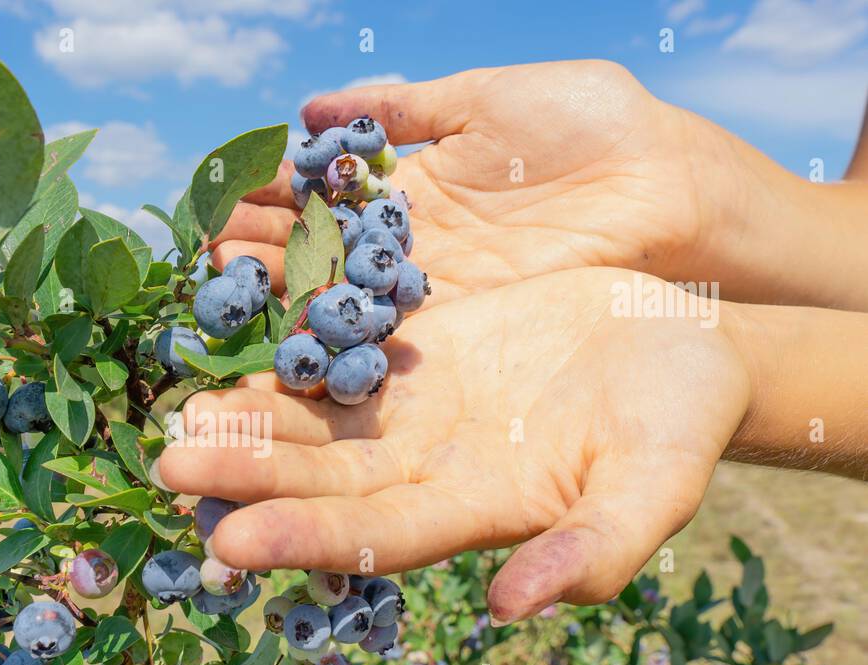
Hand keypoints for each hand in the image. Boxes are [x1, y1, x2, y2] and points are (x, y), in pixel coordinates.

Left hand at [159, 268, 752, 623]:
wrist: (678, 339)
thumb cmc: (681, 416)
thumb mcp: (658, 482)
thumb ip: (598, 549)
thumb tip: (513, 612)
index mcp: (474, 509)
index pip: (376, 537)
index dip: (306, 540)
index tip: (233, 543)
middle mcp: (425, 469)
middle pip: (321, 483)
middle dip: (248, 479)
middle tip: (171, 470)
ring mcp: (411, 410)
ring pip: (313, 425)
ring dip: (246, 425)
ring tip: (180, 419)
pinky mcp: (412, 350)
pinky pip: (333, 355)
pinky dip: (283, 356)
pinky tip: (230, 346)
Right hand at [211, 60, 867, 310]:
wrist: (670, 188)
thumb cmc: (591, 126)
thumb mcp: (487, 96)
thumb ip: (404, 107)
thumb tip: (314, 107)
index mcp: (411, 190)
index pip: (319, 198)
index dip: (270, 201)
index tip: (219, 204)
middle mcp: (409, 251)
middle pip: (316, 261)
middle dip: (258, 264)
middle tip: (205, 269)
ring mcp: (432, 299)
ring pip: (339, 310)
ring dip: (279, 316)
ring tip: (222, 318)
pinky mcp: (460, 341)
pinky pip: (384, 351)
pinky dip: (333, 355)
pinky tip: (283, 356)